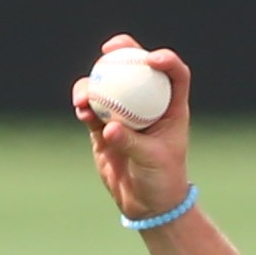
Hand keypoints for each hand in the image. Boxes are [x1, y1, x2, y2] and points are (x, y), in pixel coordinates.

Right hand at [72, 35, 193, 220]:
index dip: (166, 60)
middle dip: (122, 51)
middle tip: (108, 50)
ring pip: (108, 86)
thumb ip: (131, 142)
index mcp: (171, 108)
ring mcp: (124, 114)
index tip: (151, 58)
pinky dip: (84, 106)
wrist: (146, 204)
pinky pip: (92, 109)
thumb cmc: (162, 181)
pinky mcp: (103, 127)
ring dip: (94, 83)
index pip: (175, 75)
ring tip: (84, 96)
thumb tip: (108, 126)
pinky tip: (80, 109)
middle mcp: (148, 105)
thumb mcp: (152, 161)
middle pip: (136, 68)